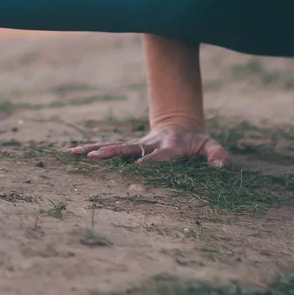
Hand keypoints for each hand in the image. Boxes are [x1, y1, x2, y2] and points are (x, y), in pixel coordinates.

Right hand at [67, 123, 227, 166]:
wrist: (180, 126)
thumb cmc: (197, 142)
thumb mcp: (210, 146)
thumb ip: (217, 154)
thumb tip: (220, 165)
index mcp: (169, 147)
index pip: (160, 156)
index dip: (152, 162)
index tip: (140, 168)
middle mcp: (148, 145)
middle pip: (128, 149)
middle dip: (112, 153)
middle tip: (95, 157)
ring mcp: (137, 146)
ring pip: (113, 147)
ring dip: (95, 150)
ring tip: (75, 153)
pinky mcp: (129, 149)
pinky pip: (108, 148)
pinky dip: (90, 150)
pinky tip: (73, 153)